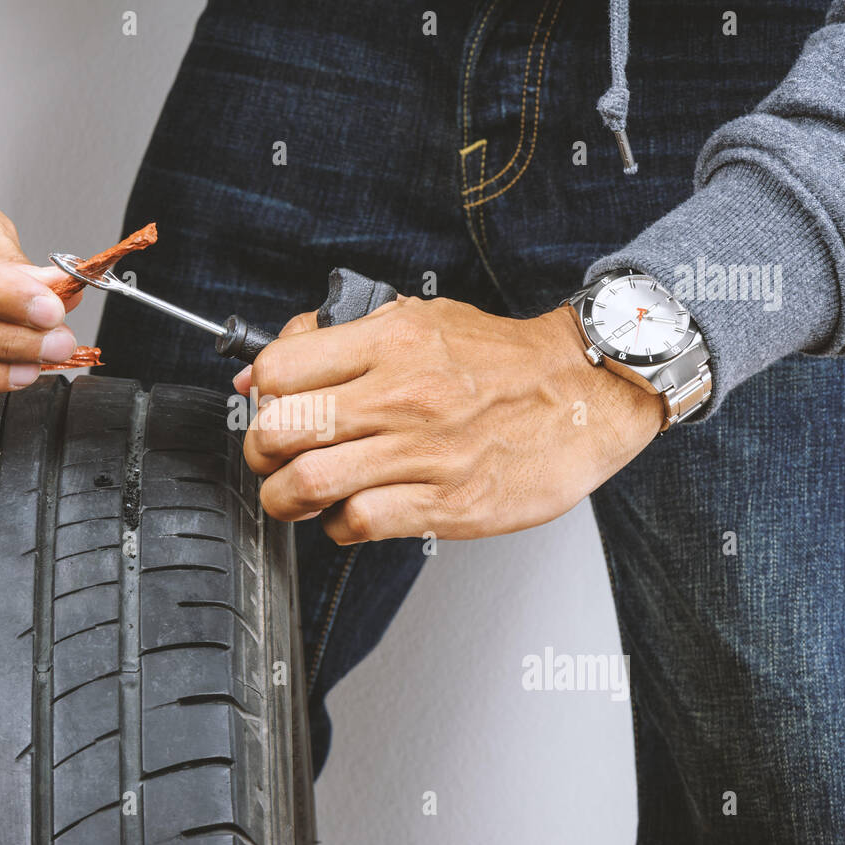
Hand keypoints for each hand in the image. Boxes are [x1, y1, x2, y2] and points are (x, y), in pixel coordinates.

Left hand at [233, 296, 664, 543]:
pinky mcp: (446, 502)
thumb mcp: (419, 320)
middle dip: (259, 452)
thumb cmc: (501, 361)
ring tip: (297, 495)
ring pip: (307, 484)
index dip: (261, 394)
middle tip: (272, 457)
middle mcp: (401, 395)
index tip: (269, 407)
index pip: (280, 369)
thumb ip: (340, 340)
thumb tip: (260, 372)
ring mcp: (423, 453)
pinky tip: (351, 512)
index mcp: (391, 341)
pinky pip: (357, 521)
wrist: (585, 391)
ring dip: (286, 498)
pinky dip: (338, 525)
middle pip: (280, 431)